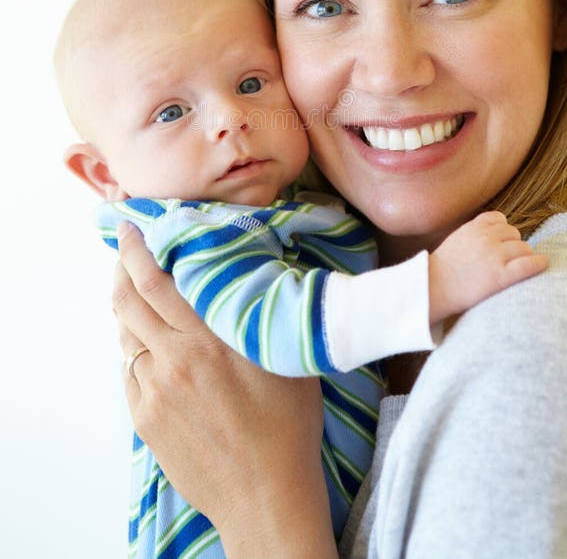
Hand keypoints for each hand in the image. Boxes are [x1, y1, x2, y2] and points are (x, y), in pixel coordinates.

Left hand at [113, 223, 335, 557]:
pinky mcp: (145, 419)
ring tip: (142, 298)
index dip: (136, 249)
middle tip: (126, 249)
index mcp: (208, 337)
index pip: (155, 279)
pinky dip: (137, 351)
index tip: (130, 229)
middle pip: (127, 300)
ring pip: (126, 336)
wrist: (265, 495)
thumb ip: (258, 311)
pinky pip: (130, 371)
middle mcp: (174, 359)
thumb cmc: (287, 424)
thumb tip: (247, 270)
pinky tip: (155, 350)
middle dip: (121, 268)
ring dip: (129, 311)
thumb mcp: (283, 356)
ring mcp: (154, 391)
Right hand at [428, 211, 547, 322]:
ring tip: (518, 268)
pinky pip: (528, 264)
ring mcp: (494, 255)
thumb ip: (473, 234)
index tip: (502, 242)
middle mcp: (485, 237)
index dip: (503, 231)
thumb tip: (493, 236)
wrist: (432, 288)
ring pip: (523, 248)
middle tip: (508, 260)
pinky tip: (541, 264)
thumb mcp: (455, 241)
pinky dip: (538, 263)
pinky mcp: (501, 275)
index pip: (499, 219)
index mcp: (473, 227)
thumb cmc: (441, 270)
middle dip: (513, 245)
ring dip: (524, 256)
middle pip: (514, 233)